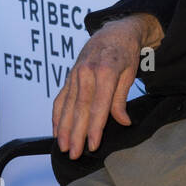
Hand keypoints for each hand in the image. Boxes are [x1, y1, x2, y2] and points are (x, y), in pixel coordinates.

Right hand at [52, 14, 161, 159]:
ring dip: (63, 129)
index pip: (98, 106)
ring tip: (63, 147)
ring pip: (67, 106)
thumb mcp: (130, 74)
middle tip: (74, 153)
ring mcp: (75, 75)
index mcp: (105, 72)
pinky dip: (57, 116)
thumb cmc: (124, 53)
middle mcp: (86, 73)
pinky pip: (60, 98)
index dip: (95, 128)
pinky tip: (56, 131)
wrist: (113, 32)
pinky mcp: (69, 77)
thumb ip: (121, 99)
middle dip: (76, 134)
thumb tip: (122, 121)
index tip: (93, 145)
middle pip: (79, 109)